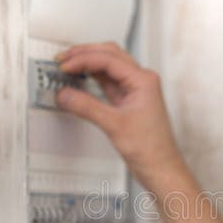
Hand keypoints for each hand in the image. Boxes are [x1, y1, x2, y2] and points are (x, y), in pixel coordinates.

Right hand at [55, 43, 184, 188]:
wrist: (160, 167)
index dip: (83, 59)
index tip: (64, 65)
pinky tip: (79, 80)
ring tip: (67, 66)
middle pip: (109, 55)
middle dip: (84, 54)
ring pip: (108, 67)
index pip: (108, 59)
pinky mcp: (128, 101)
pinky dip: (92, 79)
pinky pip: (107, 82)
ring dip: (88, 64)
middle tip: (62, 58)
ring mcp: (135, 90)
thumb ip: (86, 107)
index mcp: (144, 80)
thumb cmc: (150, 149)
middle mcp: (141, 81)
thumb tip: (64, 94)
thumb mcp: (113, 125)